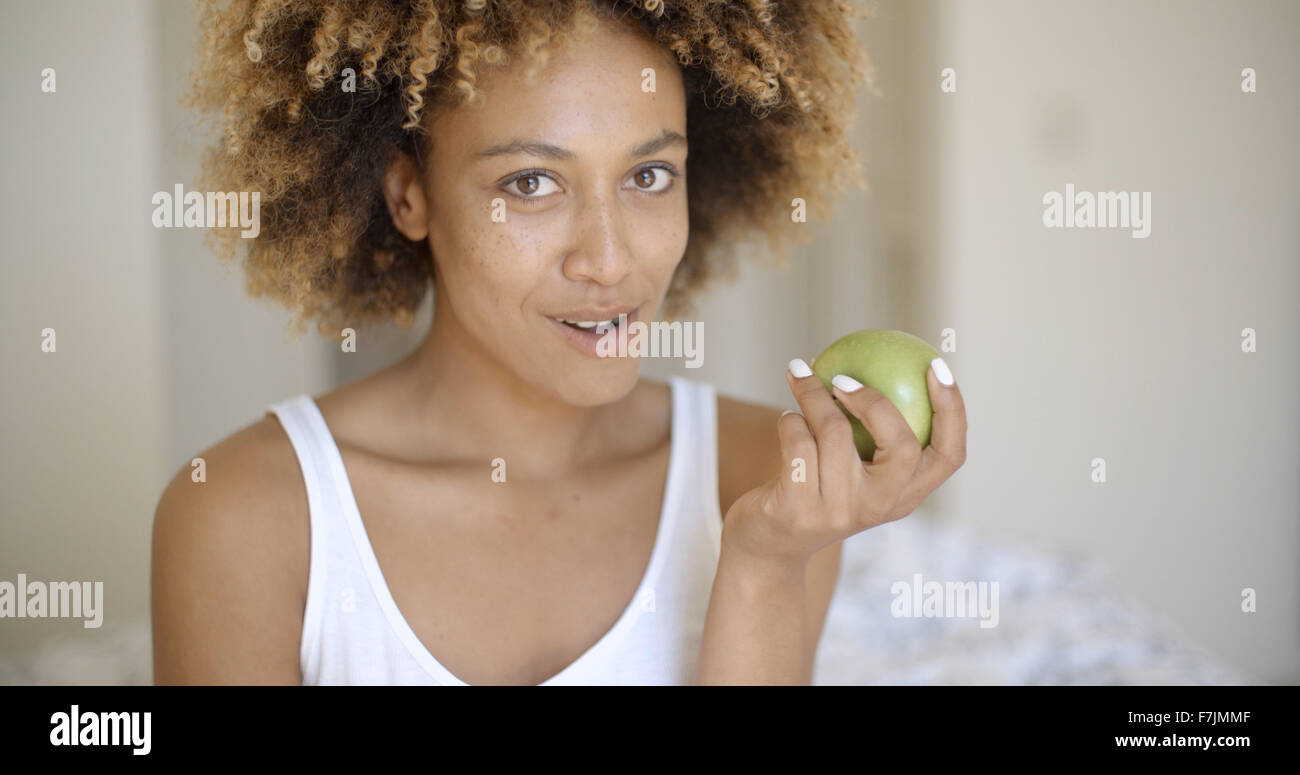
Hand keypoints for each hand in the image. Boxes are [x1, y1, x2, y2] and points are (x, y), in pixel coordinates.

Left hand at [721, 356, 967, 564]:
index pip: (950, 456)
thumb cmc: (816, 490)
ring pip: (835, 434)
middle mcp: (881, 506)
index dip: (953, 410)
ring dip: (813, 398)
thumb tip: (881, 356)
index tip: (937, 366)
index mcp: (905, 495)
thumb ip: (872, 434)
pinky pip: (798, 444)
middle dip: (875, 402)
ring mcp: (841, 512)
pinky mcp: (800, 510)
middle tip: (843, 378)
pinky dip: (790, 422)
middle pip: (904, 447)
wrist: (769, 545)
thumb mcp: (854, 472)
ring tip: (801, 382)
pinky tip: (788, 417)